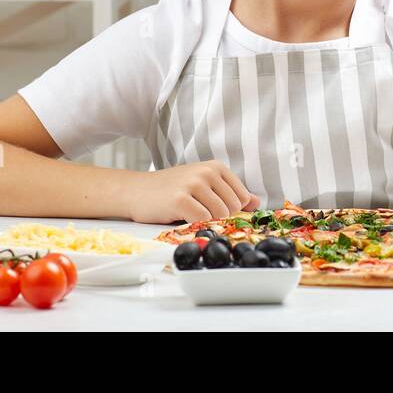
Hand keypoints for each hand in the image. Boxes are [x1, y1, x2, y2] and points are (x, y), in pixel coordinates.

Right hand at [125, 160, 259, 223]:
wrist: (137, 191)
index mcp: (216, 167)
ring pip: (219, 215)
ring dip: (207, 221)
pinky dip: (196, 225)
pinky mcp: (181, 200)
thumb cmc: (171, 190)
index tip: (216, 212)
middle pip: (233, 208)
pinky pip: (202, 220)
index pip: (242, 197)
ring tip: (190, 215)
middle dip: (220, 218)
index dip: (233, 211)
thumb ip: (230, 192)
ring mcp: (194, 185)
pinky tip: (182, 218)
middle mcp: (207, 173)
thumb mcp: (203, 185)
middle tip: (199, 214)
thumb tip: (256, 202)